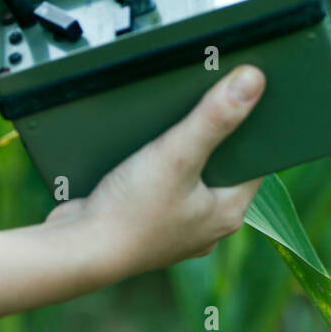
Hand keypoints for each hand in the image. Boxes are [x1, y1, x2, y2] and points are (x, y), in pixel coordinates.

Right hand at [49, 66, 265, 277]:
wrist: (75, 250)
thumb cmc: (129, 212)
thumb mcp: (177, 154)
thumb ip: (215, 118)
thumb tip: (253, 82)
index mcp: (227, 213)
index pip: (255, 161)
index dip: (249, 129)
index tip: (241, 99)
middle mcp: (206, 224)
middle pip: (220, 167)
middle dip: (211, 137)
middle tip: (203, 103)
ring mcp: (175, 226)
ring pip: (189, 176)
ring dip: (181, 151)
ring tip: (172, 124)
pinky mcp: (146, 223)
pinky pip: (161, 187)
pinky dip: (154, 168)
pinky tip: (142, 150)